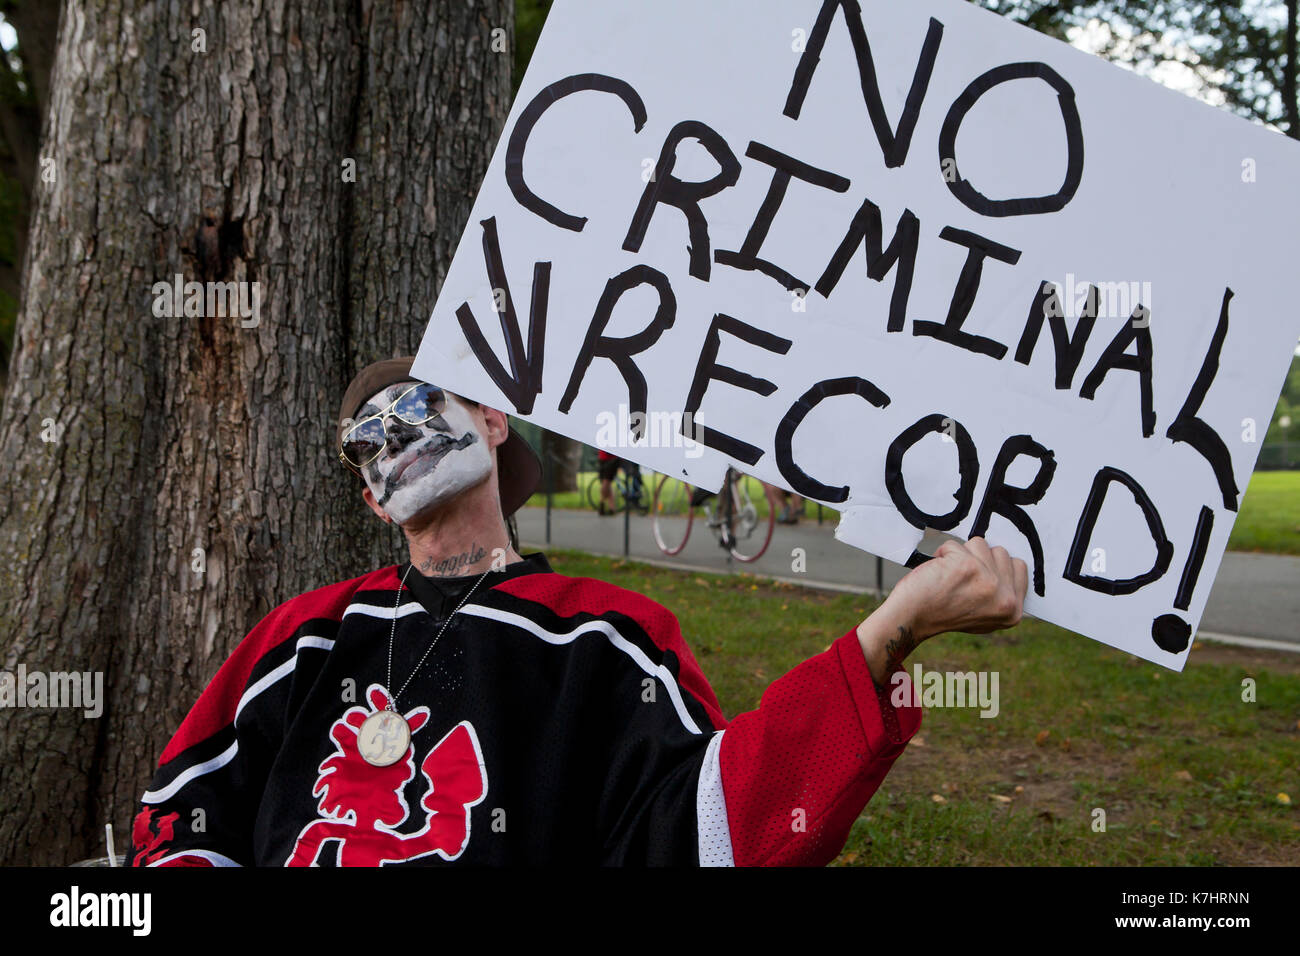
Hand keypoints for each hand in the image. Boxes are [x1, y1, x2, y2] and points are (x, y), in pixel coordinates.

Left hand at [856, 537, 1026, 683]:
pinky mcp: (967, 567)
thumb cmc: (943, 613)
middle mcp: (1005, 598)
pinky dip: (942, 554)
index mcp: (1013, 611)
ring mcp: (988, 581)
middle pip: (1000, 552)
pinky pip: (955, 544)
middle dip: (977, 558)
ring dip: (960, 554)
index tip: (977, 574)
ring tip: (949, 576)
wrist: (912, 619)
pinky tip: (937, 573)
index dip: (995, 563)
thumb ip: (1001, 592)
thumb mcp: (984, 613)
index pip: (1019, 566)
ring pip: (979, 544)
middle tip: (960, 580)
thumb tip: (1006, 561)